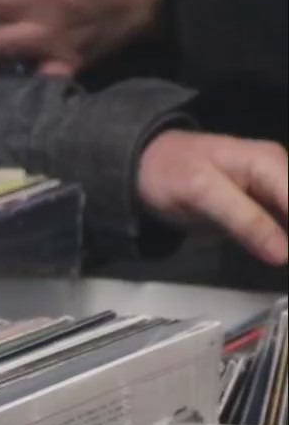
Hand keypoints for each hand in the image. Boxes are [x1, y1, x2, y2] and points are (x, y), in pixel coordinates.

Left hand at [137, 131, 288, 264]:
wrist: (149, 162)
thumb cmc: (173, 173)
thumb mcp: (203, 194)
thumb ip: (245, 221)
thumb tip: (285, 254)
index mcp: (270, 163)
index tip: (288, 258)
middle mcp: (280, 171)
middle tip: (283, 262)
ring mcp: (275, 186)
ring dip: (288, 241)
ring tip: (281, 260)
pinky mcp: (264, 201)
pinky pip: (283, 219)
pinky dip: (282, 237)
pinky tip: (278, 254)